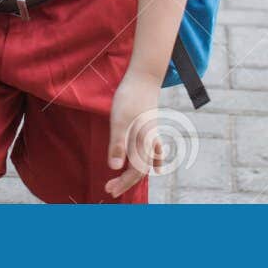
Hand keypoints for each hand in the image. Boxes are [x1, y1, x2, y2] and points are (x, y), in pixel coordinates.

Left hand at [104, 68, 163, 197]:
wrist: (144, 77)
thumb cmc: (130, 97)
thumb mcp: (119, 120)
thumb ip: (118, 144)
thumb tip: (115, 167)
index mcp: (142, 143)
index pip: (135, 171)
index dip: (123, 183)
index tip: (109, 189)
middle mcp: (149, 142)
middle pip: (141, 169)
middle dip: (126, 181)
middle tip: (110, 190)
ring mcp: (151, 135)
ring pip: (147, 161)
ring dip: (135, 173)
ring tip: (124, 181)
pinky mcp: (150, 127)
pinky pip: (155, 149)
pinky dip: (156, 160)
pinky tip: (158, 167)